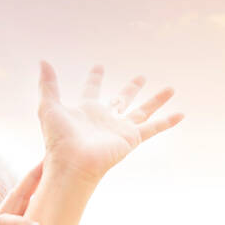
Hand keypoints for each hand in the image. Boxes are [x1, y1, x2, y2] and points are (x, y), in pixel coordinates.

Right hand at [0, 161, 92, 224]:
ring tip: (57, 185)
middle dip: (42, 174)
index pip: (34, 198)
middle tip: (64, 158)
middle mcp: (5, 219)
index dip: (49, 185)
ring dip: (36, 190)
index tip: (73, 174)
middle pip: (25, 190)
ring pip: (16, 201)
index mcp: (16, 223)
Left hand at [37, 63, 182, 182]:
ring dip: (157, 100)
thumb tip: (43, 61)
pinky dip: (167, 122)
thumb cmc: (58, 139)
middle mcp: (106, 119)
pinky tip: (181, 114)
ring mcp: (120, 129)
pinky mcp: (132, 138)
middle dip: (131, 88)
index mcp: (87, 110)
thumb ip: (47, 84)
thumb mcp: (49, 106)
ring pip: (143, 110)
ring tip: (171, 89)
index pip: (92, 90)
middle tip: (141, 77)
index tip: (99, 67)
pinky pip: (153, 128)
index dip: (95, 78)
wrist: (72, 163)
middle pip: (122, 99)